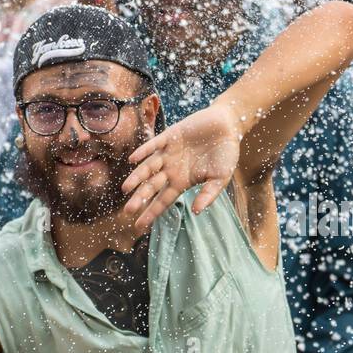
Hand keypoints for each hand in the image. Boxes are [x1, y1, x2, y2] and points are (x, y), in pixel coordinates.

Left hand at [122, 103, 241, 232]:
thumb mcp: (221, 178)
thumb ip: (209, 194)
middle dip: (140, 199)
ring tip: (125, 189)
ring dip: (137, 177)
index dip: (151, 213)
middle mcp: (171, 169)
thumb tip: (196, 212)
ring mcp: (169, 152)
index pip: (163, 200)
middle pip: (151, 186)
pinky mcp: (170, 135)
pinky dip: (144, 151)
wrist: (227, 126)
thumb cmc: (225, 154)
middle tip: (128, 211)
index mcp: (182, 181)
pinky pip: (153, 144)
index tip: (139, 226)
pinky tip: (133, 159)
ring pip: (148, 167)